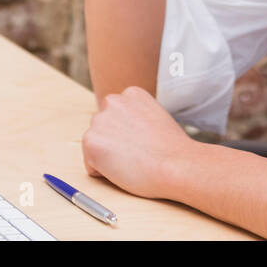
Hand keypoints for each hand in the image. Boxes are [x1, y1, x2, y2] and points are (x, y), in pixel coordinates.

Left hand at [81, 86, 197, 199]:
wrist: (176, 165)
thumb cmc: (172, 150)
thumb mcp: (157, 118)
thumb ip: (137, 118)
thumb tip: (126, 132)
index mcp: (131, 94)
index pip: (117, 116)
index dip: (129, 135)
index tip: (144, 142)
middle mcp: (112, 101)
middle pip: (103, 129)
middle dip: (115, 143)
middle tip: (138, 153)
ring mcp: (99, 120)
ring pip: (96, 146)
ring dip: (108, 157)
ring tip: (133, 161)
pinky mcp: (91, 141)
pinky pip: (91, 165)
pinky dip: (103, 173)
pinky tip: (124, 169)